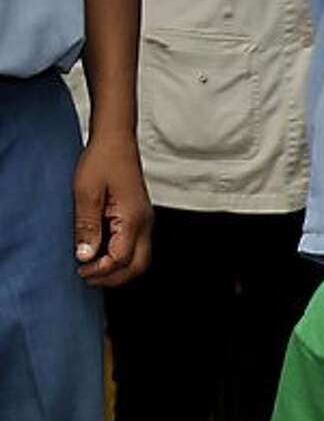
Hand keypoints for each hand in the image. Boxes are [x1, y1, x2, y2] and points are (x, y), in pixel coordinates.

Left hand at [72, 130, 152, 286]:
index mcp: (132, 219)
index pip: (121, 258)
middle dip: (114, 278)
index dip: (101, 269)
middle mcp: (144, 224)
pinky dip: (122, 259)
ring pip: (140, 260)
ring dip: (118, 270)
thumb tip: (86, 255)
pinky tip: (104, 255)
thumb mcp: (86, 193)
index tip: (80, 269)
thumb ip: (87, 226)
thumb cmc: (102, 161)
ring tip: (95, 270)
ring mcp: (145, 222)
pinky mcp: (140, 219)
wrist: (116, 142)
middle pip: (137, 266)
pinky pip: (137, 248)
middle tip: (89, 278)